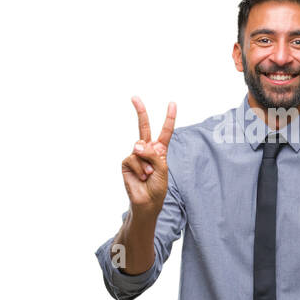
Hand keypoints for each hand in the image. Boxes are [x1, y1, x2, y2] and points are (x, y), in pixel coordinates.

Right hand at [121, 97, 175, 215]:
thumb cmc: (158, 187)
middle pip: (143, 127)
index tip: (172, 103)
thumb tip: (136, 145)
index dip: (169, 117)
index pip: (165, 131)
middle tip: (134, 97)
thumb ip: (152, 153)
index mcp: (160, 150)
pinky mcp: (126, 162)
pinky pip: (133, 159)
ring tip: (148, 175)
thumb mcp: (162, 168)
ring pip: (140, 149)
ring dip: (146, 164)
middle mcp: (147, 150)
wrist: (147, 202)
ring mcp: (135, 155)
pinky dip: (139, 168)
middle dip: (140, 112)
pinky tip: (141, 177)